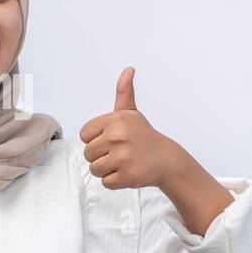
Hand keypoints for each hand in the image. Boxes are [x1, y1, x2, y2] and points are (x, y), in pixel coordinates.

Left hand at [79, 67, 186, 190]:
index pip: (85, 135)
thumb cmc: (143, 136)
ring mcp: (122, 158)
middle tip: (120, 152)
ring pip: (94, 169)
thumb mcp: (132, 113)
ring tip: (123, 162)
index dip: (96, 139)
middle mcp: (117, 137)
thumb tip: (128, 69)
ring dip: (106, 169)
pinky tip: (127, 172)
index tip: (112, 139)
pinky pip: (105, 182)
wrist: (166, 159)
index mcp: (115, 120)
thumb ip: (124, 92)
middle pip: (88, 154)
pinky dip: (115, 180)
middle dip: (101, 156)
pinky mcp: (126, 176)